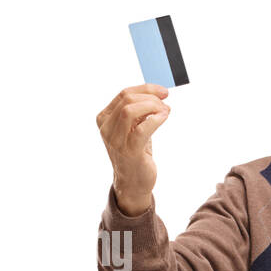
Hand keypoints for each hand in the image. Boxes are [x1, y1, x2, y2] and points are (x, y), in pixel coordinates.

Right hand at [96, 84, 169, 215]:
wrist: (133, 182)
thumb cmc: (135, 153)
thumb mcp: (134, 128)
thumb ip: (140, 112)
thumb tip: (157, 95)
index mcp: (104, 118)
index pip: (124, 94)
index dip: (145, 89)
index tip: (163, 91)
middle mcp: (106, 127)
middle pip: (127, 99)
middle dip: (150, 96)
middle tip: (165, 102)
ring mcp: (115, 140)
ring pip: (130, 110)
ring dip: (152, 106)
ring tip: (165, 111)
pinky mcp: (129, 151)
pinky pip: (142, 129)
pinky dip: (156, 119)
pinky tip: (164, 117)